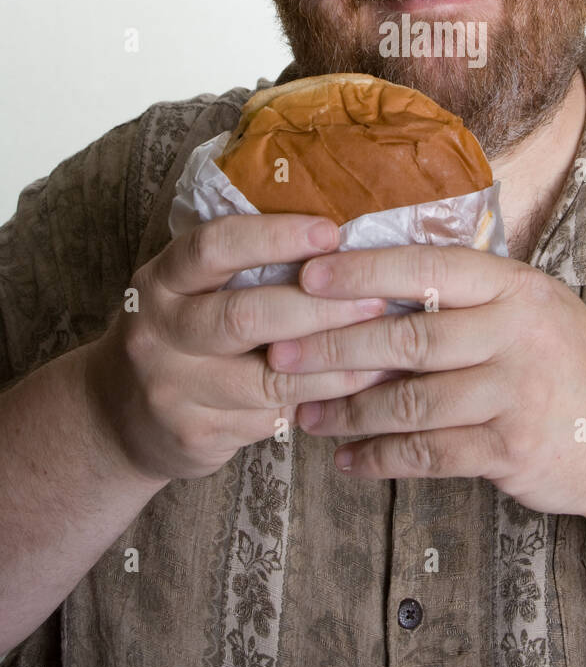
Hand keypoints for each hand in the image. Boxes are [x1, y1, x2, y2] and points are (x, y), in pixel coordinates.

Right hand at [84, 215, 393, 482]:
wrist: (117, 417)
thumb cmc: (180, 333)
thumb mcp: (188, 288)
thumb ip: (242, 265)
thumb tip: (342, 239)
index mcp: (160, 280)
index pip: (213, 247)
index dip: (274, 238)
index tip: (331, 231)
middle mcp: (157, 331)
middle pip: (245, 316)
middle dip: (320, 307)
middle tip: (377, 298)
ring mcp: (172, 389)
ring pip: (270, 377)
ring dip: (336, 363)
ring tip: (386, 347)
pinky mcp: (195, 435)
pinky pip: (273, 415)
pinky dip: (323, 399)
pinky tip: (360, 385)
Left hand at [270, 243, 585, 519]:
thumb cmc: (566, 363)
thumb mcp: (533, 307)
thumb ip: (469, 295)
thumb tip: (373, 282)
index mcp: (515, 287)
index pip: (428, 266)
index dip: (363, 271)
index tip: (308, 276)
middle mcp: (517, 333)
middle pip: (408, 338)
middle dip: (334, 347)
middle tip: (280, 353)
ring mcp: (516, 393)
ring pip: (411, 401)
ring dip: (349, 411)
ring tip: (305, 413)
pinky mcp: (511, 450)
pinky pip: (429, 453)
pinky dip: (382, 457)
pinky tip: (350, 458)